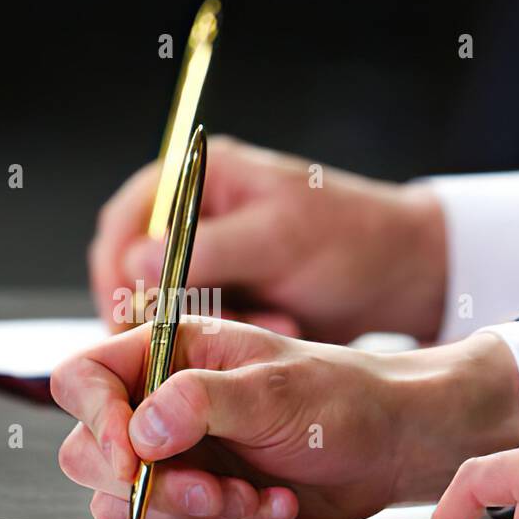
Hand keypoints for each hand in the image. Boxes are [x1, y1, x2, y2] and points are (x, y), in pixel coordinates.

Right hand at [52, 319, 518, 518]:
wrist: (388, 444)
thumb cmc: (341, 396)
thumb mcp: (275, 389)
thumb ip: (202, 402)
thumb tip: (139, 429)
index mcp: (167, 353)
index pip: (83, 377)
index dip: (93, 417)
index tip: (132, 454)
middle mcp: (158, 402)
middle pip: (88, 451)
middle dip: (146, 483)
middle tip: (209, 489)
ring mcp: (173, 454)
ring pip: (124, 500)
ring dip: (186, 511)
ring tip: (252, 499)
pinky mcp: (195, 497)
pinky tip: (272, 505)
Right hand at [88, 136, 447, 343]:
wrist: (402, 273)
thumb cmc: (350, 238)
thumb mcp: (279, 240)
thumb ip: (207, 251)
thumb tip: (134, 264)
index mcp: (197, 180)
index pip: (125, 221)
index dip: (116, 268)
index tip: (129, 311)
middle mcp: (192, 218)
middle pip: (131, 270)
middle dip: (162, 309)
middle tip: (189, 337)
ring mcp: (207, 260)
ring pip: (163, 307)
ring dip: (206, 326)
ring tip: (272, 321)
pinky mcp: (225, 298)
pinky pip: (199, 328)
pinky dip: (231, 336)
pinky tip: (281, 326)